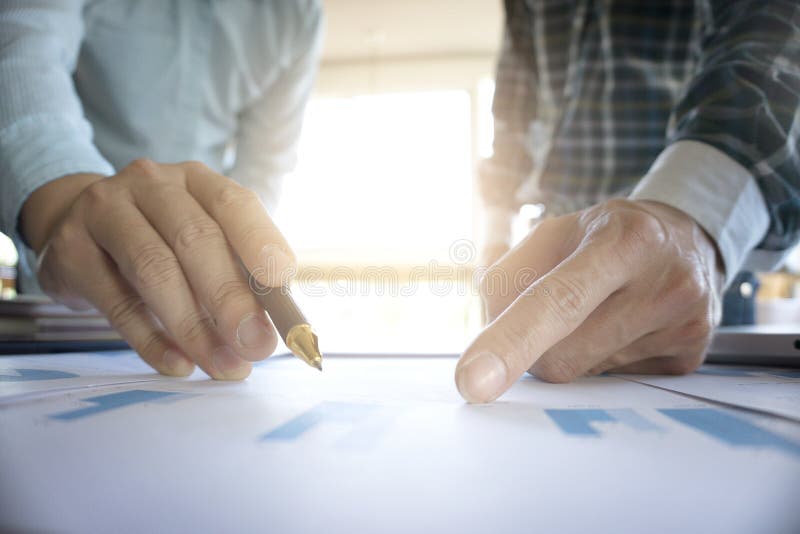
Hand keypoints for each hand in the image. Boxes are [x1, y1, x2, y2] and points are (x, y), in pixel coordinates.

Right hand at [20, 159, 294, 378]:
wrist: (74, 223)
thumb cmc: (159, 236)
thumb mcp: (200, 239)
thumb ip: (237, 274)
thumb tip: (268, 329)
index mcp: (195, 180)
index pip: (233, 203)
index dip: (260, 242)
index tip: (281, 285)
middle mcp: (150, 185)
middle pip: (195, 240)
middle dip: (231, 298)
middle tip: (257, 345)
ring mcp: (104, 213)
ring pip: (154, 270)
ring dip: (194, 327)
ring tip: (224, 365)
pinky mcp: (71, 252)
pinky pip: (117, 304)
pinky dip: (152, 340)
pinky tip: (179, 365)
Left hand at [455, 199, 723, 402]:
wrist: (687, 239)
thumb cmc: (603, 237)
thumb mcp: (552, 233)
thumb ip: (507, 280)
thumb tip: (490, 342)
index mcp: (623, 239)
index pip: (558, 302)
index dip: (511, 343)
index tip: (471, 382)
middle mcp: (664, 283)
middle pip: (562, 357)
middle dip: (532, 348)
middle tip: (549, 314)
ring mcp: (683, 325)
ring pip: (583, 376)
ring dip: (566, 354)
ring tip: (595, 311)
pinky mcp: (690, 358)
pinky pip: (613, 384)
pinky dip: (598, 362)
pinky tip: (619, 327)